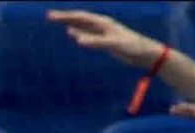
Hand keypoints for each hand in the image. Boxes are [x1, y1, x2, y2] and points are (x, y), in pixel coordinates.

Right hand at [47, 9, 165, 69]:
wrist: (145, 53)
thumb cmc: (132, 47)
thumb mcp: (113, 44)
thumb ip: (95, 42)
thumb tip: (76, 38)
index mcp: (103, 22)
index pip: (80, 17)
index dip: (65, 16)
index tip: (51, 16)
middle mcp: (102, 24)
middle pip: (79, 18)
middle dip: (64, 17)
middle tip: (49, 16)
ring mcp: (103, 32)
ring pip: (82, 25)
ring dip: (69, 23)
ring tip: (57, 21)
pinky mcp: (105, 40)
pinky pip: (88, 34)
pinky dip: (78, 32)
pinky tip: (72, 34)